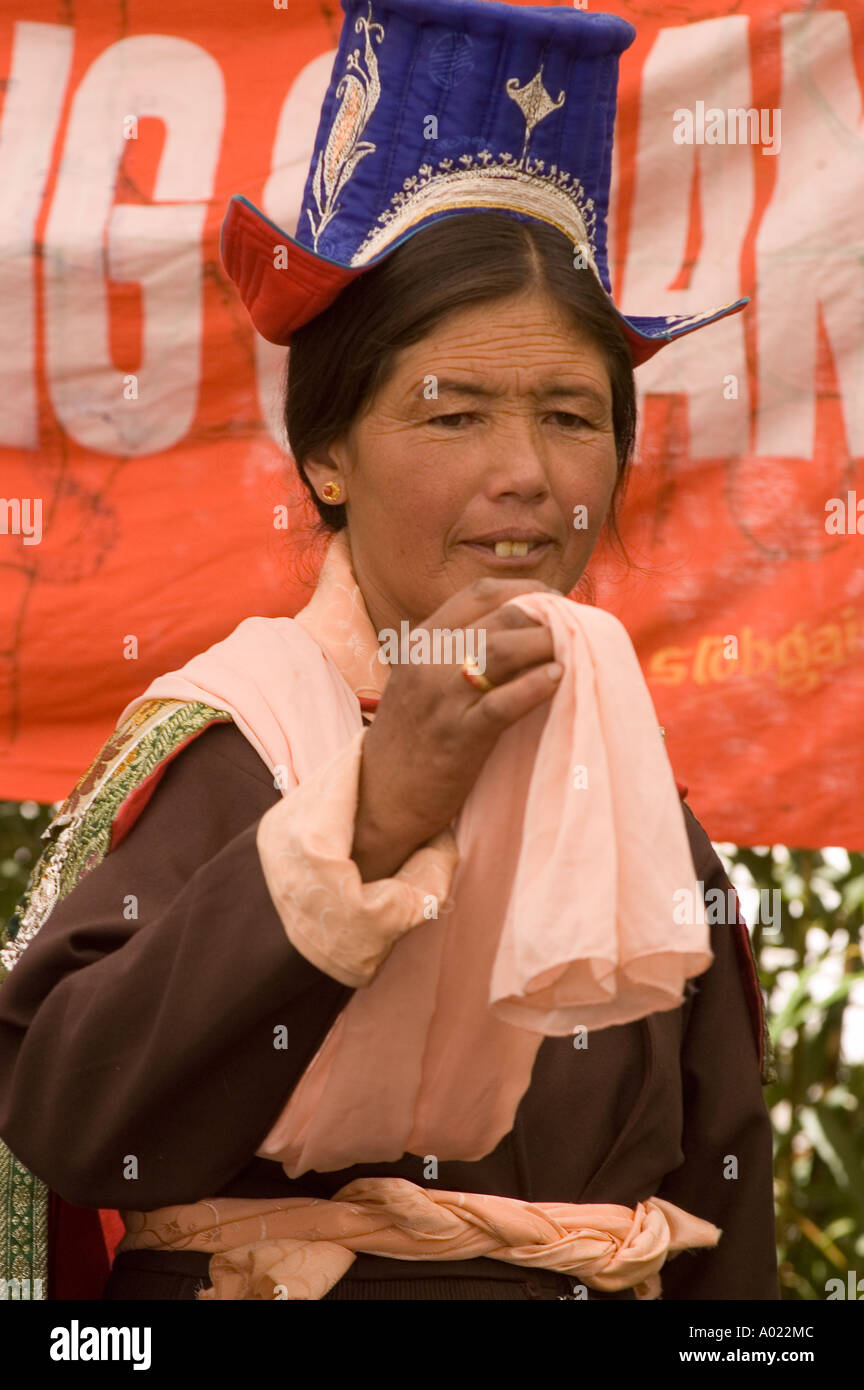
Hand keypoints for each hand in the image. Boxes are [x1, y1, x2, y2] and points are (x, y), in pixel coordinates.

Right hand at [352, 576, 562, 880]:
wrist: (378, 795)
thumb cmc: (412, 736)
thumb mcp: (424, 679)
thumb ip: (459, 650)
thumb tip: (520, 629)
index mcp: (423, 640)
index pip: (480, 593)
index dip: (525, 590)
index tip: (556, 601)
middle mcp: (429, 660)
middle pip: (501, 616)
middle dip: (547, 616)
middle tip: (578, 628)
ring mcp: (441, 697)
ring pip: (503, 650)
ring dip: (547, 645)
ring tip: (577, 650)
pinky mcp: (457, 736)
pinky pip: (501, 703)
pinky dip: (534, 687)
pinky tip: (558, 678)